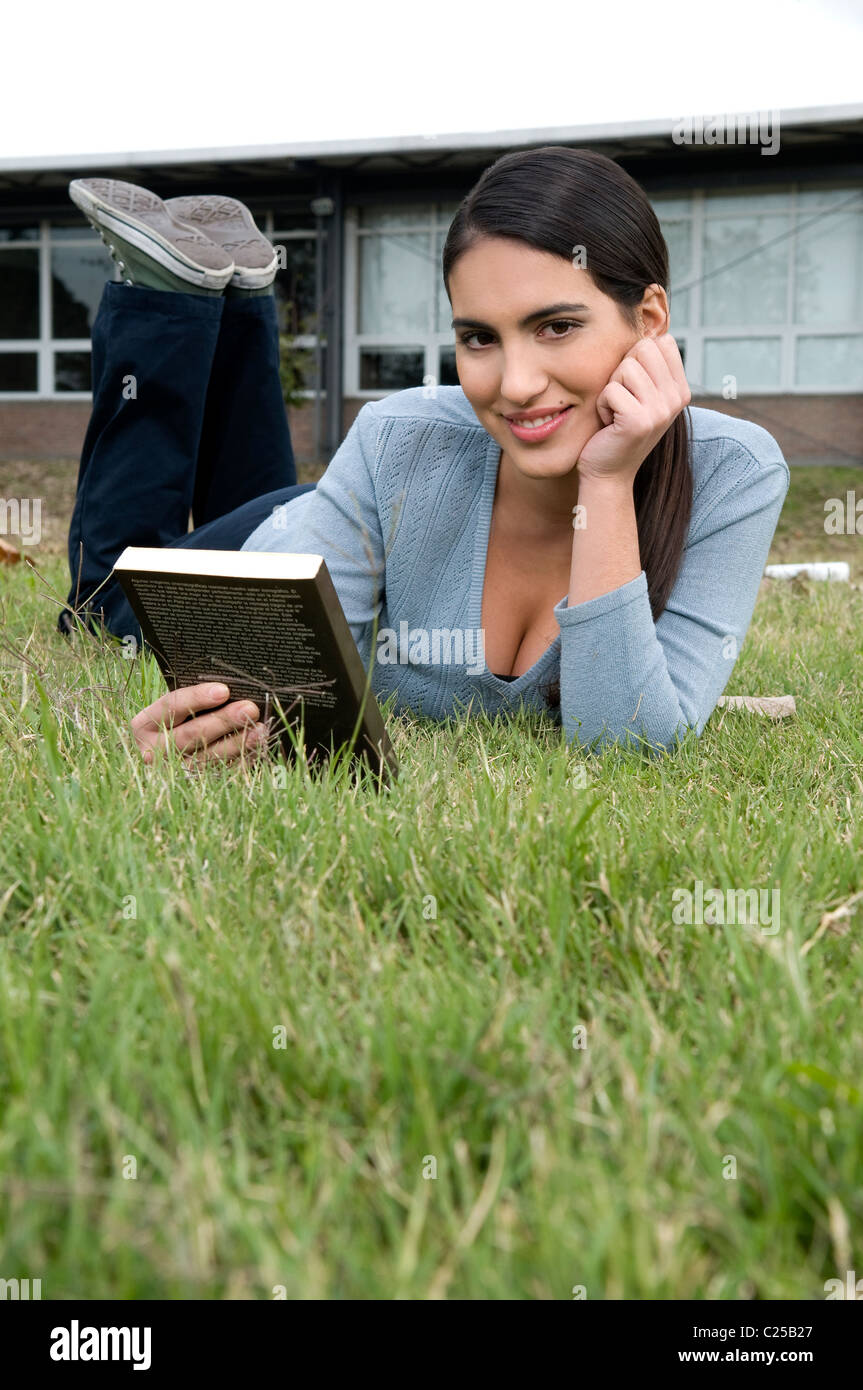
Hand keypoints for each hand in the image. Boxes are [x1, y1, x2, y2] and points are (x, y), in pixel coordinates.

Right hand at [131, 682, 269, 765]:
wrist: (168, 755)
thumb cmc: (177, 721)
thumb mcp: (176, 709)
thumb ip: (195, 700)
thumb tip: (229, 691)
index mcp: (144, 725)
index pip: (171, 707)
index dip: (197, 698)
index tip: (224, 690)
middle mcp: (154, 752)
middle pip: (191, 735)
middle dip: (223, 721)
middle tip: (249, 708)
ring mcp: (173, 773)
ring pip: (207, 758)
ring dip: (237, 743)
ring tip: (259, 730)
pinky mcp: (192, 786)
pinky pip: (220, 774)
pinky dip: (240, 760)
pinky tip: (256, 746)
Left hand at [576, 333, 690, 482]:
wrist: (609, 472)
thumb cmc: (617, 428)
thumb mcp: (641, 394)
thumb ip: (649, 366)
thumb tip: (650, 328)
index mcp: (681, 389)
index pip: (661, 341)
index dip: (637, 357)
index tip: (633, 387)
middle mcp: (677, 398)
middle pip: (643, 348)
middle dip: (622, 371)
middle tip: (622, 400)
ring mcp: (661, 410)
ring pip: (625, 368)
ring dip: (611, 389)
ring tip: (617, 412)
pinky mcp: (640, 421)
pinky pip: (610, 390)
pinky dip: (602, 406)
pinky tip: (610, 424)